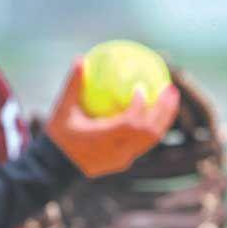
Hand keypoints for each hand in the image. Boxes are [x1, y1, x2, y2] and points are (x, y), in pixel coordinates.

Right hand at [45, 59, 179, 177]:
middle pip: (149, 132)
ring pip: (151, 140)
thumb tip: (80, 58)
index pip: (128, 124)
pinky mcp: (125, 162)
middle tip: (170, 88)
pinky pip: (145, 142)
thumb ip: (73, 86)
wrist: (55, 169)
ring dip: (164, 118)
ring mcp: (123, 159)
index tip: (141, 87)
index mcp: (103, 139)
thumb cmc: (58, 137)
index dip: (138, 106)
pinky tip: (158, 109)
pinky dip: (154, 125)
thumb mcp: (62, 110)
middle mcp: (117, 152)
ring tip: (171, 97)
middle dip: (164, 110)